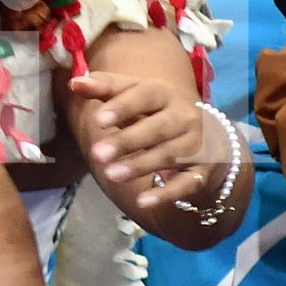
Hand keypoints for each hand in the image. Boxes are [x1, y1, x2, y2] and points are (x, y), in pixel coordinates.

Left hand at [73, 71, 220, 214]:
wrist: (210, 138)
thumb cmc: (158, 113)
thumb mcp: (135, 97)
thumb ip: (106, 89)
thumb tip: (75, 83)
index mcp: (165, 94)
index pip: (145, 95)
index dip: (123, 107)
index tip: (98, 120)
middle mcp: (185, 116)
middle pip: (157, 128)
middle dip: (127, 141)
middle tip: (97, 155)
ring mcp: (197, 145)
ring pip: (168, 155)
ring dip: (140, 166)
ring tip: (111, 175)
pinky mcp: (202, 172)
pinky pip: (186, 184)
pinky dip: (166, 194)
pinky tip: (144, 202)